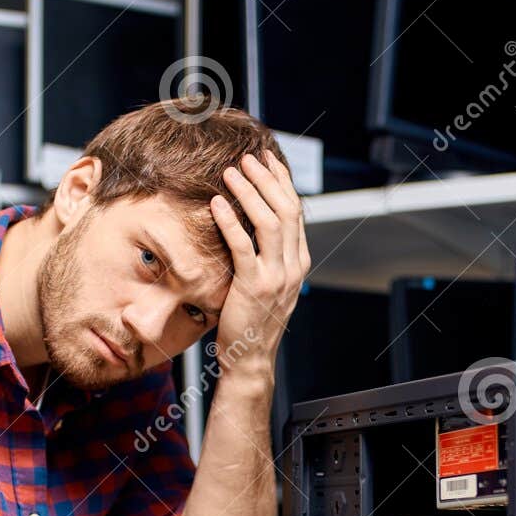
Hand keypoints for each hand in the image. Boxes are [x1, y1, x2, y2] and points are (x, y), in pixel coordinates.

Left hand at [208, 150, 310, 383]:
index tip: (267, 160)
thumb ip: (268, 254)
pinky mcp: (253, 287)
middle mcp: (292, 266)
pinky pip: (243, 246)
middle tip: (248, 157)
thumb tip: (253, 221)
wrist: (251, 358)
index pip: (295, 211)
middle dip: (267, 178)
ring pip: (269, 222)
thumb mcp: (269, 283)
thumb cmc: (252, 320)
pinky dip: (230, 221)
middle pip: (286, 209)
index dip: (281, 181)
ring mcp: (276, 277)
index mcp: (298, 262)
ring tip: (231, 172)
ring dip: (250, 192)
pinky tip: (217, 203)